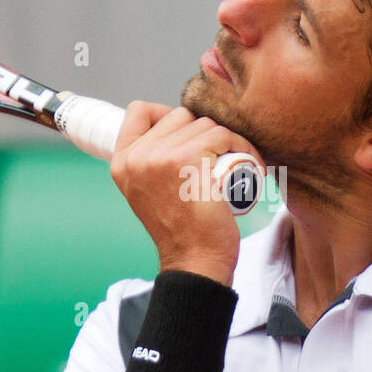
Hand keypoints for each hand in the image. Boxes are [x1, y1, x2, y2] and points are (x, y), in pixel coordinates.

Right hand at [111, 103, 264, 286]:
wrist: (194, 261)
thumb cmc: (181, 232)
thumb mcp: (148, 193)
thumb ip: (147, 164)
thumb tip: (172, 129)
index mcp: (121, 163)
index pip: (139, 111)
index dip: (167, 114)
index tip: (188, 136)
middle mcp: (136, 157)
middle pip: (179, 115)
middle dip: (203, 132)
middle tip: (218, 158)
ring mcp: (160, 157)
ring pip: (204, 124)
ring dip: (227, 140)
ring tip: (235, 165)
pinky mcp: (188, 159)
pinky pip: (222, 135)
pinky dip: (242, 146)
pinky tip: (249, 164)